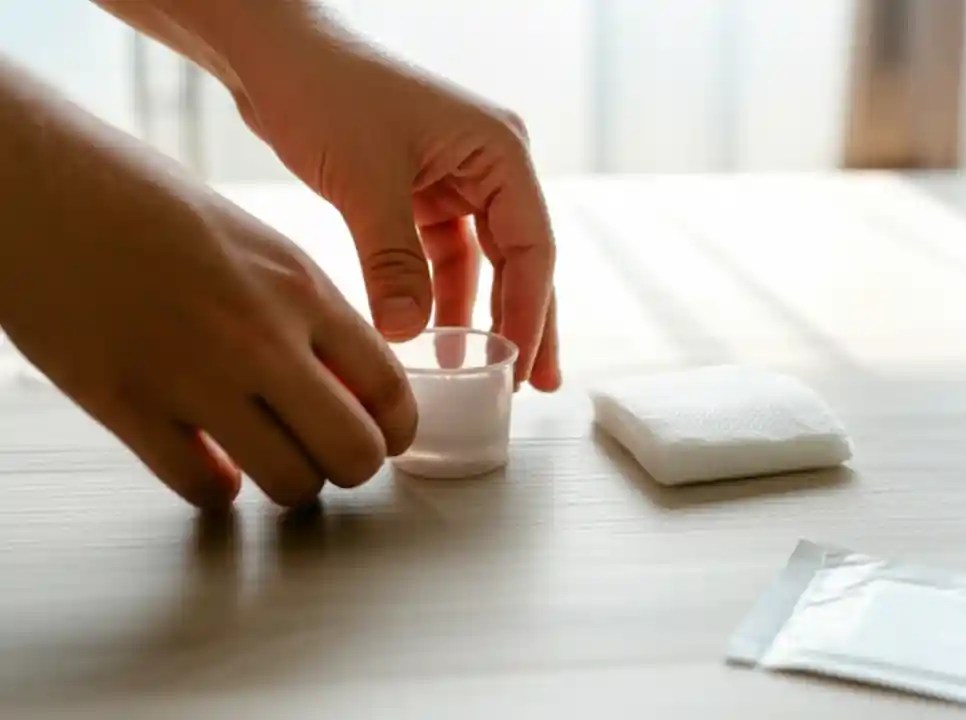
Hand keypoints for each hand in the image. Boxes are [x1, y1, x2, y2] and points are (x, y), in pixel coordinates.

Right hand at [0, 74, 415, 507]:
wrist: (37, 184)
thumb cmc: (142, 200)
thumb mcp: (255, 242)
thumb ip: (306, 312)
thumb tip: (347, 380)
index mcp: (300, 288)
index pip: (388, 387)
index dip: (394, 427)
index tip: (381, 435)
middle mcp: (260, 337)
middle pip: (353, 452)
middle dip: (350, 467)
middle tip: (328, 457)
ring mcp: (194, 376)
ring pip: (289, 483)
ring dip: (288, 483)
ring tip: (269, 459)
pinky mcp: (127, 406)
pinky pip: (203, 488)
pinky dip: (215, 489)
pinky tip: (209, 464)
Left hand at [233, 32, 559, 390]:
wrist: (272, 52)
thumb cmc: (324, 89)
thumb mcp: (364, 181)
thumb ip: (393, 261)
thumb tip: (410, 335)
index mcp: (498, 151)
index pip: (532, 245)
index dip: (529, 312)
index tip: (523, 368)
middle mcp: (488, 164)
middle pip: (521, 257)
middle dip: (526, 321)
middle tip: (535, 383)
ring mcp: (456, 176)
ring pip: (484, 261)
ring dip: (482, 313)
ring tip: (490, 371)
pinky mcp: (420, 189)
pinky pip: (443, 254)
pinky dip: (439, 293)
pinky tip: (435, 334)